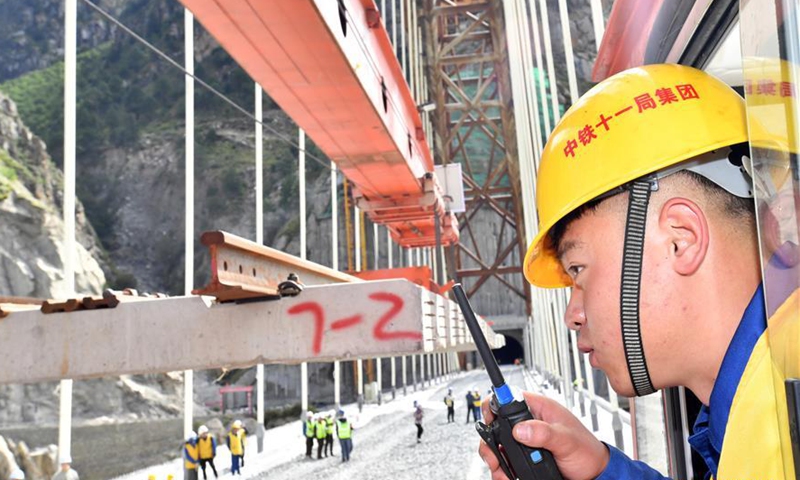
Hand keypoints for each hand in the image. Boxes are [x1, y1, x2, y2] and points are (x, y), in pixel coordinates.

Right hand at [477, 391, 608, 479]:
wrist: (592, 475)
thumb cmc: (586, 451)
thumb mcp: (567, 440)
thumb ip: (545, 433)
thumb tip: (521, 429)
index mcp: (538, 409)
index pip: (508, 398)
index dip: (494, 406)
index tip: (489, 422)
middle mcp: (528, 422)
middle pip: (496, 424)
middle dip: (490, 442)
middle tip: (494, 456)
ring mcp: (524, 440)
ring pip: (497, 445)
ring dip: (495, 459)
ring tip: (502, 472)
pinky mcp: (523, 456)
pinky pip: (505, 460)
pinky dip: (502, 470)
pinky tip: (507, 476)